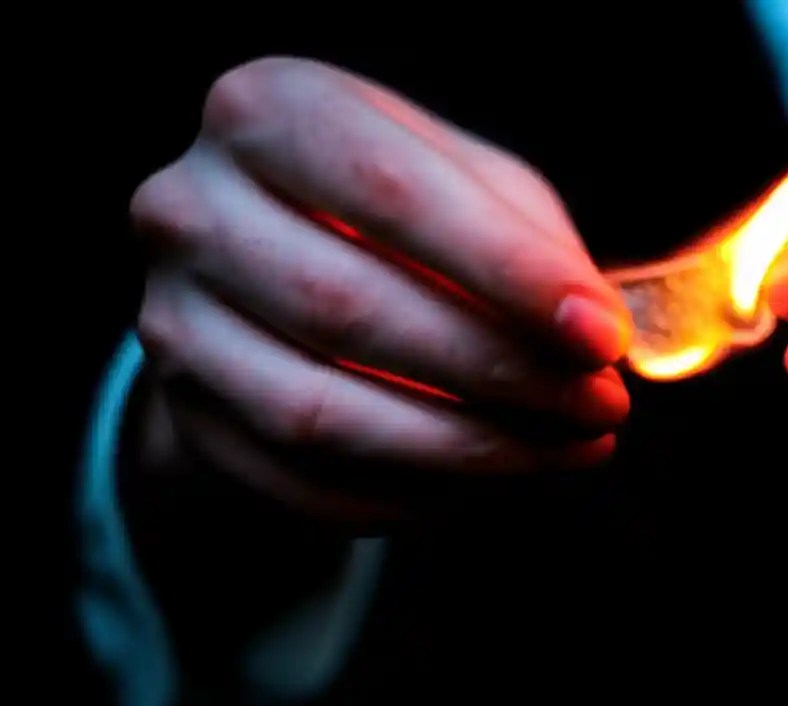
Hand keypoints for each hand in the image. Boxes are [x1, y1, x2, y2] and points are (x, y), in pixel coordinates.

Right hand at [129, 57, 632, 523]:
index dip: (508, 271)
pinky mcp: (181, 414)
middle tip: (600, 407)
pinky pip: (297, 480)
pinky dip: (408, 495)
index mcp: (270, 110)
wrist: (274, 265)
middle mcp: (190, 206)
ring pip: (317, 412)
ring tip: (563, 450)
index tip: (601, 337)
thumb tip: (596, 339)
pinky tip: (487, 478)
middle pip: (350, 307)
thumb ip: (534, 246)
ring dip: (464, 448)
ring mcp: (169, 317)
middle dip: (499, 373)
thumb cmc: (403, 211)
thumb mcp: (474, 188)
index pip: (392, 191)